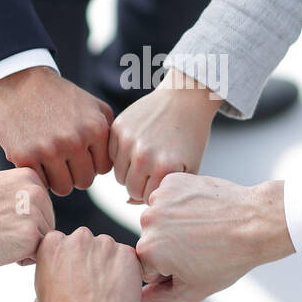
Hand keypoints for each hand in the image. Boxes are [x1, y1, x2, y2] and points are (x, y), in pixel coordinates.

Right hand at [0, 67, 113, 195]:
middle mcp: (74, 140)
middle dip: (76, 172)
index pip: (103, 168)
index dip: (92, 162)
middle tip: (64, 156)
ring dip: (58, 178)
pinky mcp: (24, 157)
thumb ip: (111, 134)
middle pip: (85, 181)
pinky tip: (36, 157)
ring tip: (51, 159)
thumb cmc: (61, 98)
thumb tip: (120, 162)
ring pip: (64, 188)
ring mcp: (48, 150)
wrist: (21, 83)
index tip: (81, 151)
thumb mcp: (95, 107)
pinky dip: (39, 175)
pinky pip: (41, 183)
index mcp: (95, 128)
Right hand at [0, 168, 52, 268]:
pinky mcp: (30, 235)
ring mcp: (34, 212)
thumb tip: (37, 193)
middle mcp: (35, 190)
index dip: (23, 217)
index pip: (42, 205)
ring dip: (25, 246)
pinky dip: (22, 258)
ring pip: (43, 238)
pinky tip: (1, 250)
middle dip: (27, 232)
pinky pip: (38, 254)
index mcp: (29, 176)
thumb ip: (19, 187)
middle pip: (46, 221)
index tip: (0, 217)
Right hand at [33, 227, 144, 301]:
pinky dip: (126, 272)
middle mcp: (79, 237)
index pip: (64, 242)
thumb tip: (59, 274)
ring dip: (108, 264)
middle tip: (90, 285)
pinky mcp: (126, 253)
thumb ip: (51, 271)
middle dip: (89, 260)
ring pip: (108, 250)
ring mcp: (105, 243)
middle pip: (87, 243)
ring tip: (105, 291)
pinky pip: (127, 259)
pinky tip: (118, 291)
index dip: (70, 260)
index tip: (73, 274)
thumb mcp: (41, 292)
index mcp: (53, 243)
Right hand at [110, 68, 220, 203]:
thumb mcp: (188, 168)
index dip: (155, 191)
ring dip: (130, 171)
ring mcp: (128, 140)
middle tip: (154, 170)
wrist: (185, 99)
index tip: (164, 178)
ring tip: (147, 158)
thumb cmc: (190, 137)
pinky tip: (138, 145)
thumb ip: (163, 191)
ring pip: (118, 174)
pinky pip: (111, 155)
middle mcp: (143, 156)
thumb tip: (127, 202)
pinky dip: (122, 155)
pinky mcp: (118, 127)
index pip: (147, 198)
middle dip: (141, 184)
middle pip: (130, 189)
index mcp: (164, 169)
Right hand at [135, 173, 293, 301]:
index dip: (169, 270)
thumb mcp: (193, 290)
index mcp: (148, 250)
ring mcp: (161, 197)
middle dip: (170, 245)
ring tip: (203, 228)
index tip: (190, 263)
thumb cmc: (229, 257)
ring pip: (160, 217)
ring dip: (175, 223)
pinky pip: (170, 197)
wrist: (257, 222)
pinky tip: (202, 211)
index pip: (147, 267)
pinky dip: (183, 203)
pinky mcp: (173, 180)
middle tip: (200, 245)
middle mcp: (148, 220)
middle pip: (152, 240)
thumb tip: (140, 299)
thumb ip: (160, 298)